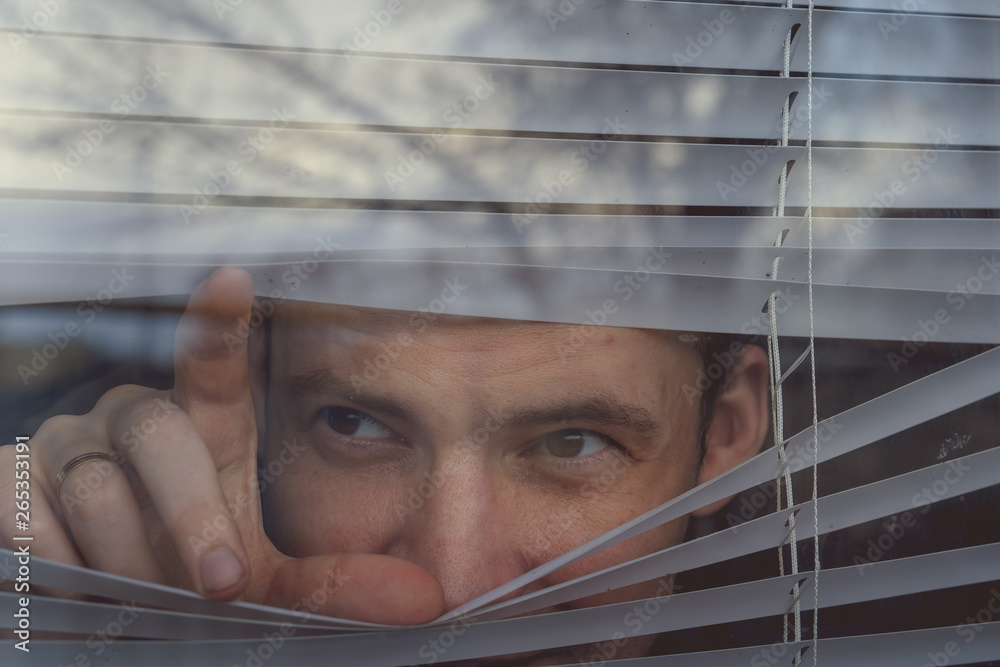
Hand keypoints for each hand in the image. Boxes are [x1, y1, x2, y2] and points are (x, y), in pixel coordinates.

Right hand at [0, 267, 443, 623]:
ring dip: (130, 563)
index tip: (231, 278)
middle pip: (161, 433)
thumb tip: (425, 602)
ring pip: (98, 490)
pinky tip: (78, 585)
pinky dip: (64, 568)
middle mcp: (134, 418)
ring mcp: (67, 444)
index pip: (212, 369)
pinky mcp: (9, 480)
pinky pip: (29, 518)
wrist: (98, 606)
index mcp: (202, 431)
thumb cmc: (187, 571)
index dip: (217, 326)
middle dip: (193, 516)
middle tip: (222, 586)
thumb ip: (331, 585)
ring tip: (145, 599)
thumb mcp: (262, 580)